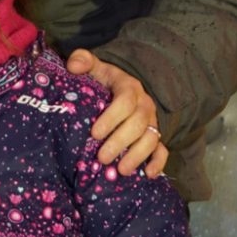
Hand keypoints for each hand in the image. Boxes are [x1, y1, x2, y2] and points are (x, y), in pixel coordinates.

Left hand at [65, 50, 168, 177]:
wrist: (122, 88)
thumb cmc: (104, 81)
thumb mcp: (95, 68)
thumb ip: (83, 61)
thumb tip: (74, 65)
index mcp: (129, 88)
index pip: (124, 102)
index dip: (111, 118)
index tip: (95, 133)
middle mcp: (144, 106)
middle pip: (138, 124)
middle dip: (120, 142)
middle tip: (102, 157)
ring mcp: (152, 122)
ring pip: (151, 139)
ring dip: (137, 156)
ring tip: (120, 170)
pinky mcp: (155, 136)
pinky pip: (162, 150)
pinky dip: (158, 162)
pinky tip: (149, 175)